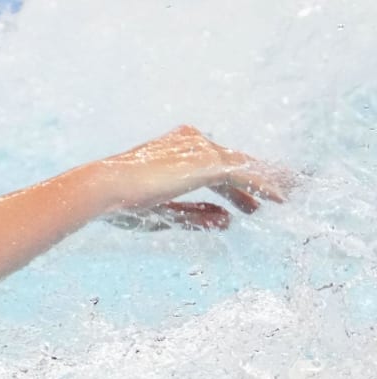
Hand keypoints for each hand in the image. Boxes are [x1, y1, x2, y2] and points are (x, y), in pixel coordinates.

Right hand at [100, 125, 293, 230]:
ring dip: (268, 181)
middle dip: (257, 181)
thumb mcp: (165, 212)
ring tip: (288, 196)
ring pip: (245, 165)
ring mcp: (200, 149)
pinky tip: (279, 199)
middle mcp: (191, 143)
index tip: (247, 206)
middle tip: (277, 198)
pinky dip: (263, 186)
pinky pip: (244, 174)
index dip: (234, 187)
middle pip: (234, 161)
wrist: (105, 188)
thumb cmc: (122, 202)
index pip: (213, 167)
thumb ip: (196, 214)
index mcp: (174, 149)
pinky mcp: (207, 161)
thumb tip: (227, 220)